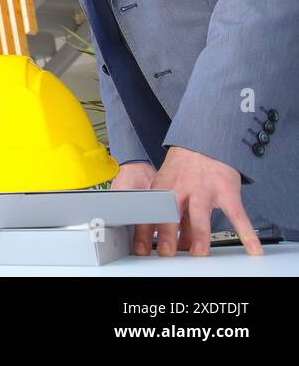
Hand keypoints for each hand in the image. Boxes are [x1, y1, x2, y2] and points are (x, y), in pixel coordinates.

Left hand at [139, 146, 261, 256]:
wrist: (205, 141)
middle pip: (171, 213)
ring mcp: (204, 189)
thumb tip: (171, 241)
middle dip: (167, 234)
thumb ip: (171, 212)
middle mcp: (181, 188)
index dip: (144, 232)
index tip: (142, 249)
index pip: (150, 212)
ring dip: (199, 236)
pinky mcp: (225, 190)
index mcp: (163, 187)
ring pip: (200, 214)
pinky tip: (252, 248)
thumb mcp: (169, 184)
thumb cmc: (185, 167)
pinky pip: (236, 214)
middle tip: (167, 252)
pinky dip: (246, 233)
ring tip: (198, 253)